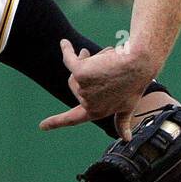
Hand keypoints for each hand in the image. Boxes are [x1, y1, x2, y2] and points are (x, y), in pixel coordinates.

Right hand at [40, 39, 156, 132]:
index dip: (56, 122)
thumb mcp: (128, 106)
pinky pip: (69, 59)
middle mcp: (87, 103)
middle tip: (104, 62)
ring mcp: (83, 89)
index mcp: (96, 112)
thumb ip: (122, 121)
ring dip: (89, 59)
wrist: (138, 64)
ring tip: (106, 55)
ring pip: (76, 70)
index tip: (42, 126)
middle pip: (76, 83)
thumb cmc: (135, 83)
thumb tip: (125, 138)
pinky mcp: (80, 73)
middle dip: (87, 71)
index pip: (73, 119)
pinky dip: (67, 50)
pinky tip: (65, 43)